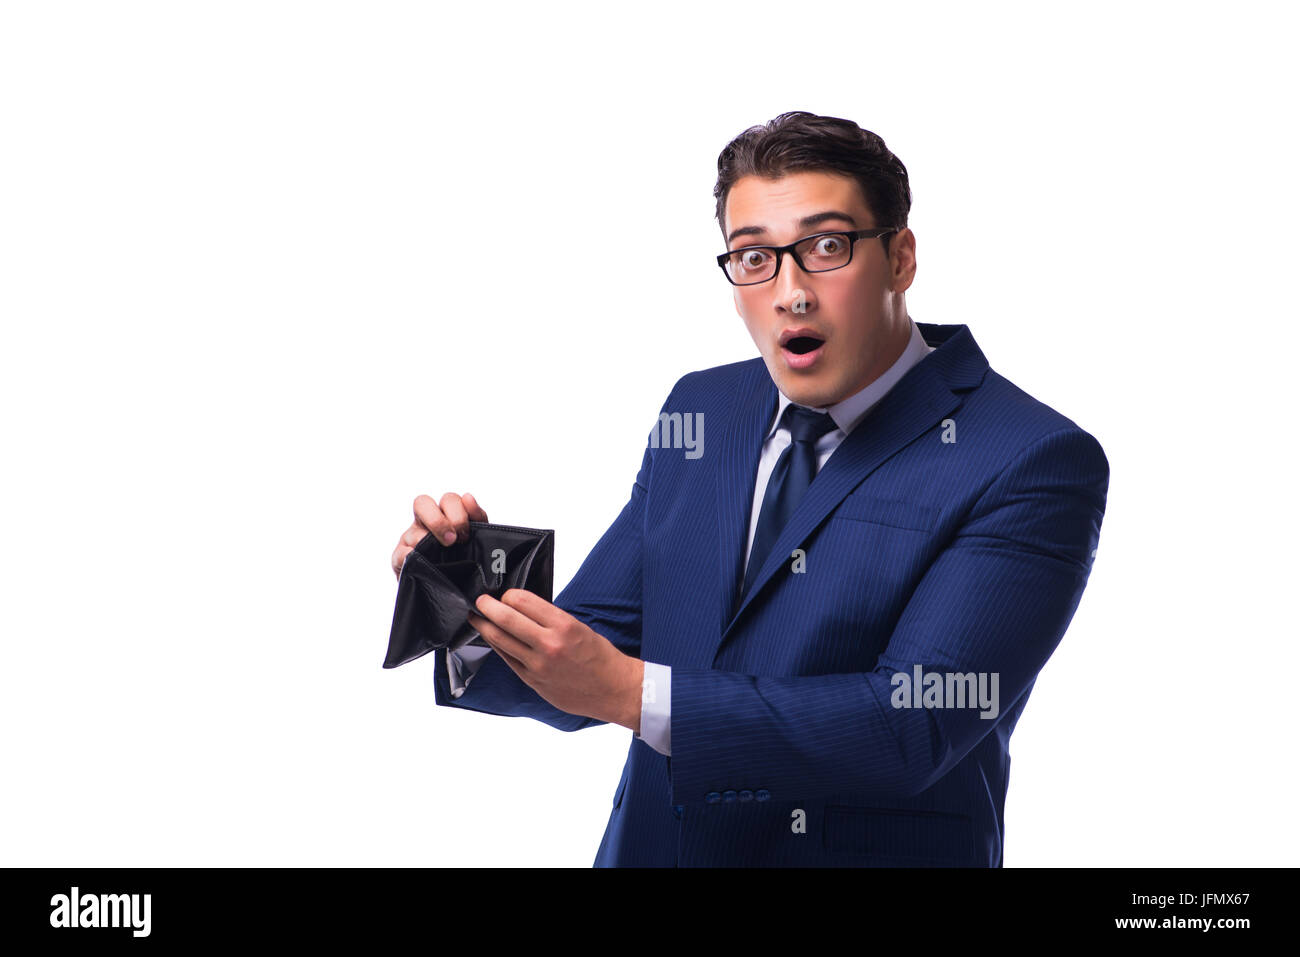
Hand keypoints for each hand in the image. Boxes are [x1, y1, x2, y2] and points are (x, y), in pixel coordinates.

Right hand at [391, 492, 487, 578]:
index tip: (467, 532)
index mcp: (446, 514)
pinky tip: (421, 562)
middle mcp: (426, 523)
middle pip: (422, 503)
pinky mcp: (401, 559)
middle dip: (438, 521)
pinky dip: (410, 556)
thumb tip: (468, 497)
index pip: (448, 499)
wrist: (454, 587)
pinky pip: (401, 554)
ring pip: (412, 531)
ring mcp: (411, 539)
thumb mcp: (477, 537)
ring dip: (426, 541)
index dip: (459, 510)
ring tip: (439, 555)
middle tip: (452, 540)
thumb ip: (477, 517)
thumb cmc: (467, 558)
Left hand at [468, 589, 644, 731]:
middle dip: (488, 607)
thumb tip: (523, 608)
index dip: (509, 595)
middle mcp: (549, 645)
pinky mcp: (533, 681)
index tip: (504, 593)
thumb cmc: (600, 657)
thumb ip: (551, 619)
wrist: (613, 690)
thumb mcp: (580, 627)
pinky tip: (493, 640)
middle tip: (480, 601)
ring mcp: (538, 666)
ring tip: (476, 619)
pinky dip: (497, 647)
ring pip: (501, 641)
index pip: (524, 602)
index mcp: (564, 626)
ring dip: (484, 627)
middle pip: (507, 620)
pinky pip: (508, 660)